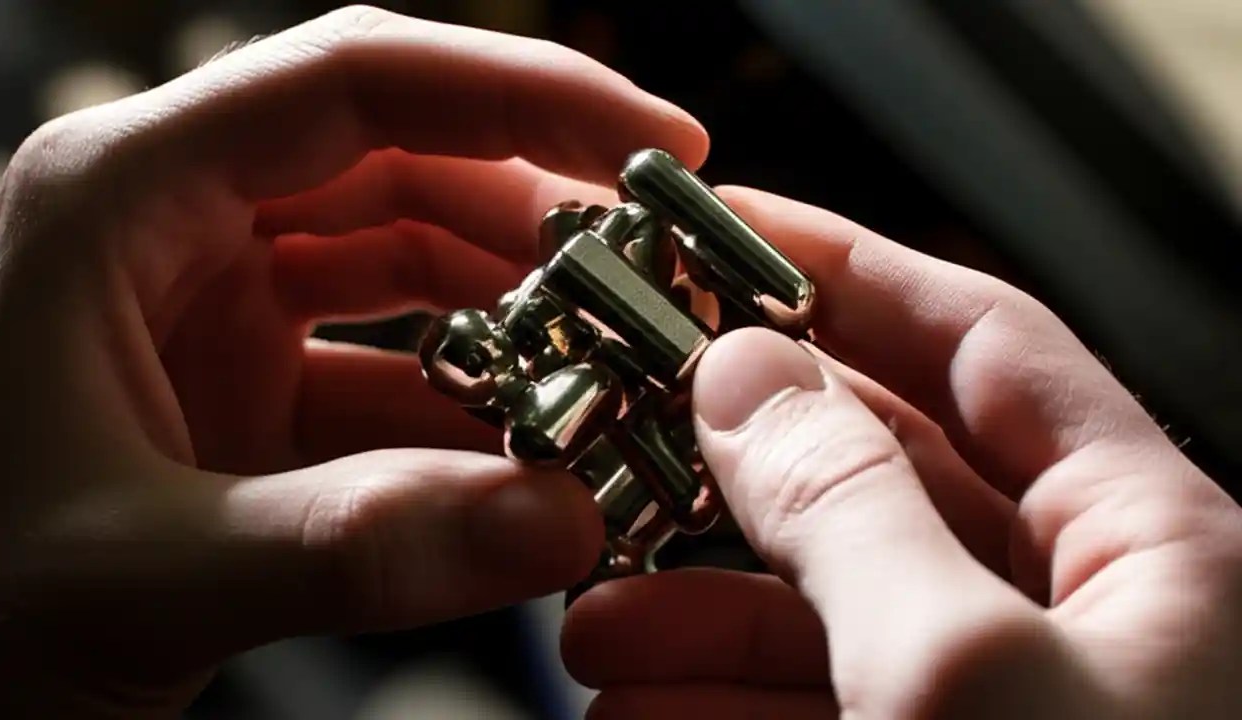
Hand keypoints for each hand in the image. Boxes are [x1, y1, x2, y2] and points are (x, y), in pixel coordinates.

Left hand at [0, 6, 707, 716]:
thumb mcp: (140, 577)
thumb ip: (354, 550)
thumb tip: (557, 520)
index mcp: (127, 197)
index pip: (359, 81)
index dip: (525, 95)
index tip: (651, 146)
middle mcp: (180, 228)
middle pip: (407, 162)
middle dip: (542, 216)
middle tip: (654, 280)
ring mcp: (218, 309)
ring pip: (412, 260)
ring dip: (518, 310)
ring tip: (611, 365)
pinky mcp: (249, 391)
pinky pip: (394, 367)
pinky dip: (473, 403)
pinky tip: (532, 452)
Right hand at [562, 188, 1241, 717]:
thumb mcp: (959, 673)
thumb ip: (850, 505)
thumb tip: (746, 369)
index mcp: (1156, 547)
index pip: (988, 343)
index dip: (848, 274)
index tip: (720, 238)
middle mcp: (1090, 613)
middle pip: (882, 476)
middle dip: (735, 471)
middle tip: (622, 442)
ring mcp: (1013, 698)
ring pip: (831, 604)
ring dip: (701, 607)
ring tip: (602, 621)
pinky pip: (820, 699)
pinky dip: (720, 695)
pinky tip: (643, 704)